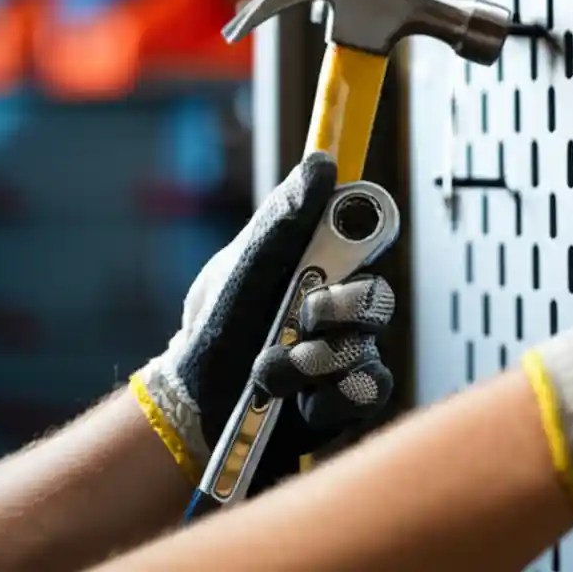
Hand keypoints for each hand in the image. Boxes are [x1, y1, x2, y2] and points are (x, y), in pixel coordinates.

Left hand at [130, 152, 394, 491]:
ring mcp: (350, 354)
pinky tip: (297, 401)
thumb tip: (321, 165)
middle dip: (339, 309)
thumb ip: (280, 224)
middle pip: (379, 297)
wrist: (194, 408)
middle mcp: (342, 309)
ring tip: (269, 373)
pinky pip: (368, 390)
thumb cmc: (216, 330)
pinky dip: (328, 396)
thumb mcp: (239, 269)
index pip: (365, 240)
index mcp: (319, 268)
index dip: (367, 235)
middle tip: (304, 316)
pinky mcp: (350, 398)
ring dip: (315, 360)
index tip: (342, 244)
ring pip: (367, 347)